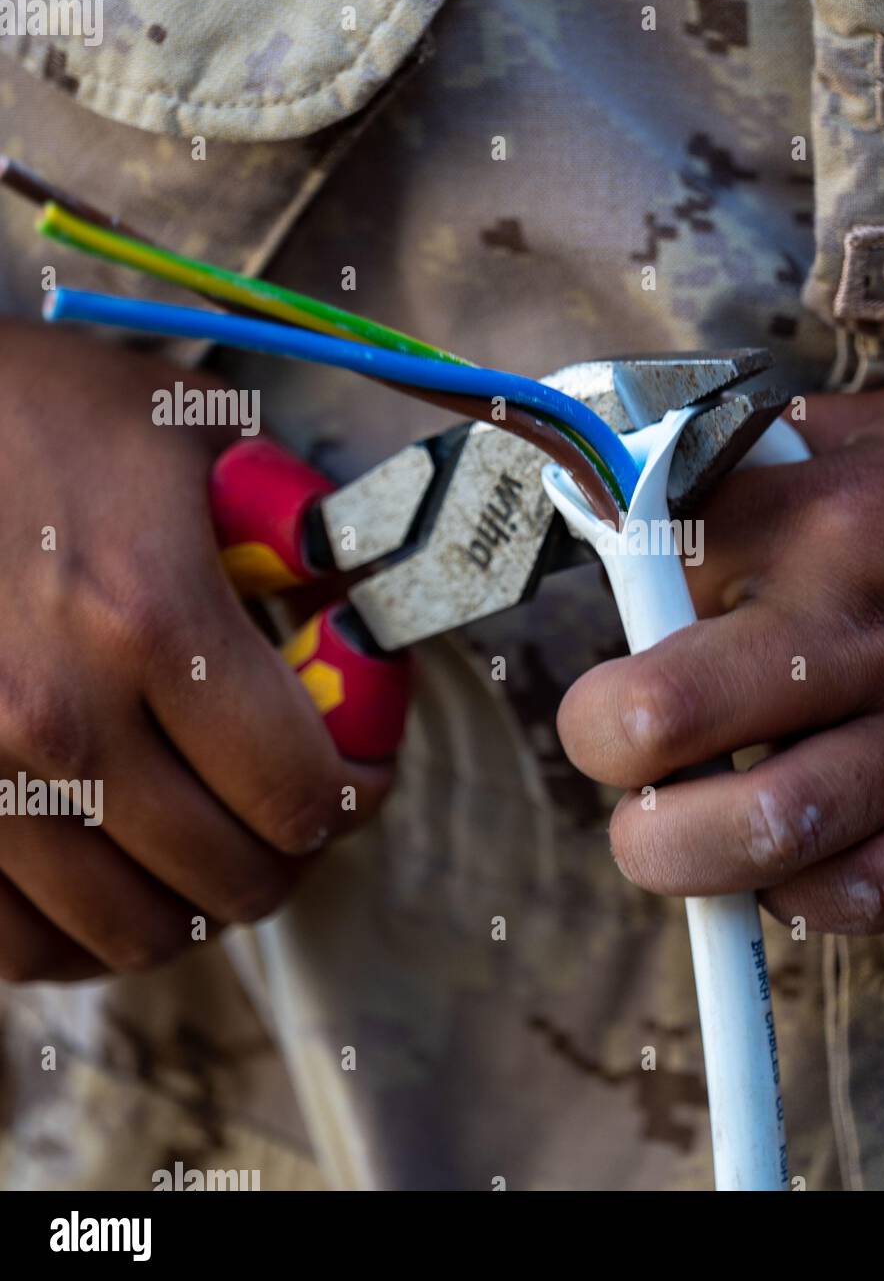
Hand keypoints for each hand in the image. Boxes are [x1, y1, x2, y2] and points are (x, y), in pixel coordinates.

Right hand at [0, 322, 389, 981]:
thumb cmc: (36, 416)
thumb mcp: (192, 433)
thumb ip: (302, 530)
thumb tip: (368, 625)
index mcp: (151, 617)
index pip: (302, 789)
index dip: (354, 794)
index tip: (357, 773)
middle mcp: (56, 718)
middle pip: (233, 878)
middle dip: (290, 850)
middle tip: (291, 807)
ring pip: (134, 933)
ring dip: (199, 901)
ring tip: (211, 841)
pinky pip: (17, 946)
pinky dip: (87, 932)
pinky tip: (114, 872)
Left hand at [558, 367, 883, 933]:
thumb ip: (814, 446)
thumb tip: (705, 463)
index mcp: (842, 514)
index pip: (653, 550)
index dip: (629, 576)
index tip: (644, 591)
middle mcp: (863, 635)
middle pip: (652, 713)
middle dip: (602, 734)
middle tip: (618, 735)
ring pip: (738, 835)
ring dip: (668, 845)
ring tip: (666, 824)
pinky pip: (854, 903)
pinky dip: (798, 898)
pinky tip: (795, 866)